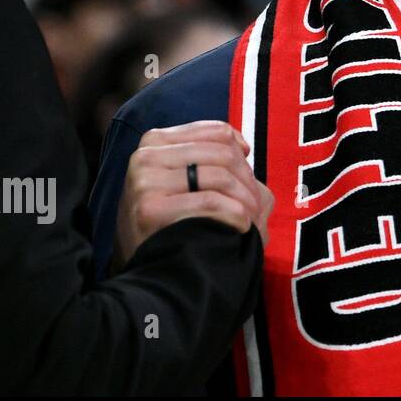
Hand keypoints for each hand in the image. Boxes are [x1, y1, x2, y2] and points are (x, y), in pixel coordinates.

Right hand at [113, 121, 273, 272]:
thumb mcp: (190, 179)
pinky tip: (240, 227)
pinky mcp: (149, 209)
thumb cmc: (178, 220)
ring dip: (246, 200)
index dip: (241, 156)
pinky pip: (210, 201)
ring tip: (251, 218)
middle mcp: (146, 156)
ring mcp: (144, 182)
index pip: (217, 132)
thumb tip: (243, 147)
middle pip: (222, 154)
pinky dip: (235, 214)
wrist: (151, 268)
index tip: (248, 179)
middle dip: (247, 181)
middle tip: (256, 206)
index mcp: (157, 141)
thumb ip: (217, 155)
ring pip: (219, 176)